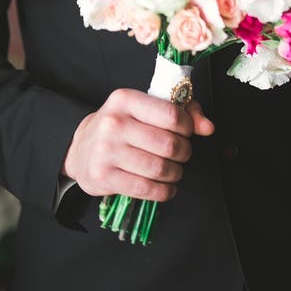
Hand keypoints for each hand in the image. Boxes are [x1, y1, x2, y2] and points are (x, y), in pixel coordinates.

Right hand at [62, 88, 213, 201]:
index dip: (187, 127)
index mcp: (125, 99)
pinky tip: (166, 186)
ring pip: (160, 169)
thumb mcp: (146, 109)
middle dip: (183, 152)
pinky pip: (147, 189)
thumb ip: (182, 112)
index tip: (185, 132)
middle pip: (168, 144)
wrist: (81, 149)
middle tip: (181, 153)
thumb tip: (208, 127)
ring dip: (175, 173)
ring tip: (174, 170)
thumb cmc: (121, 126)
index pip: (171, 114)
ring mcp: (107, 151)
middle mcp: (114, 123)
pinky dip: (165, 191)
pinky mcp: (104, 177)